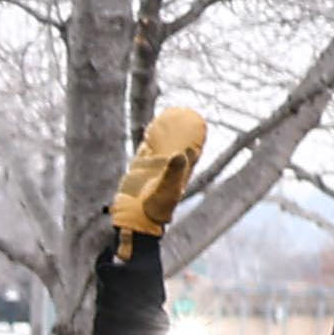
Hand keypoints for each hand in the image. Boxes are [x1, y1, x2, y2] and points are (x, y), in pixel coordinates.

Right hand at [101, 105, 207, 253]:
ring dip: (163, 133)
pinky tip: (149, 129)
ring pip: (160, 145)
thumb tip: (181, 153)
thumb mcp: (168, 189)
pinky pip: (145, 149)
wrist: (136, 219)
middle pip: (176, 145)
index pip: (191, 152)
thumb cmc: (157, 208)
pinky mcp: (139, 169)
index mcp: (180, 173)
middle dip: (179, 132)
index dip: (195, 138)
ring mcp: (153, 168)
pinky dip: (147, 139)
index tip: (197, 123)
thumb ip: (174, 172)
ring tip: (165, 117)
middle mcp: (168, 169)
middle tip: (181, 115)